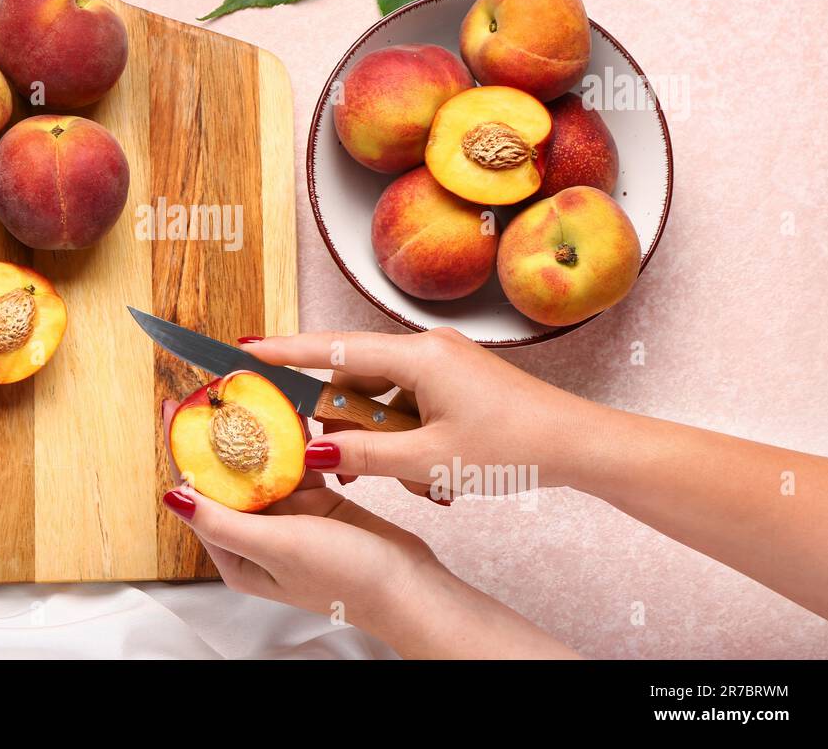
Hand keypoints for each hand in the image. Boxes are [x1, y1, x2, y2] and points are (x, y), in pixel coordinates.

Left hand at [160, 402, 573, 657]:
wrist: (407, 587)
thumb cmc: (345, 579)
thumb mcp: (276, 547)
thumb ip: (222, 522)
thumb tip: (173, 497)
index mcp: (235, 555)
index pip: (197, 492)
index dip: (183, 448)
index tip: (176, 407)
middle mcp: (256, 536)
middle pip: (225, 475)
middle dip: (218, 433)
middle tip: (213, 391)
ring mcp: (287, 518)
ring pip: (261, 464)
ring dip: (256, 432)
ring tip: (247, 392)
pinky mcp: (316, 502)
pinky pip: (295, 462)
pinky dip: (292, 439)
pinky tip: (289, 411)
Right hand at [246, 328, 602, 493]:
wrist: (581, 445)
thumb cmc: (515, 446)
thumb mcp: (430, 461)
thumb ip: (365, 455)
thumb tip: (314, 452)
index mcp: (417, 356)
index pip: (334, 349)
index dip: (286, 351)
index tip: (246, 349)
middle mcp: (427, 349)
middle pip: (356, 376)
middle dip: (340, 418)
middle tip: (323, 454)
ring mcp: (444, 363)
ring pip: (383, 396)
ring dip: (381, 437)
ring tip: (402, 477)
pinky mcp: (457, 381)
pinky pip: (409, 403)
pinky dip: (405, 436)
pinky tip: (425, 474)